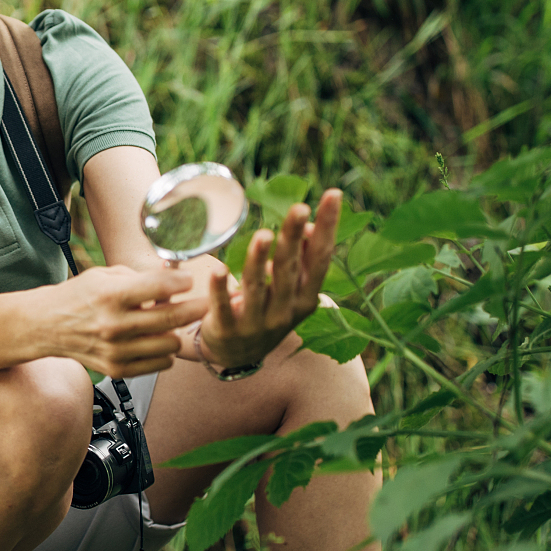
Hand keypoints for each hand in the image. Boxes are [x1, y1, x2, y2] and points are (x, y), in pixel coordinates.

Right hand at [37, 264, 206, 378]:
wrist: (46, 326)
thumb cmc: (77, 296)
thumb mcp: (104, 275)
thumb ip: (140, 277)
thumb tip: (174, 277)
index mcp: (111, 295)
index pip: (160, 287)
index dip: (183, 282)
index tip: (189, 281)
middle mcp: (114, 325)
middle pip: (172, 318)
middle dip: (197, 307)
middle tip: (206, 302)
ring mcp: (116, 351)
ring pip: (171, 344)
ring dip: (176, 332)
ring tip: (169, 323)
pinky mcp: (117, 369)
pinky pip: (161, 364)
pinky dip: (165, 352)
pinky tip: (156, 340)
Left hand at [197, 189, 342, 370]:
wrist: (237, 356)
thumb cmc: (268, 309)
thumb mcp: (291, 289)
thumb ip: (299, 258)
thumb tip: (307, 225)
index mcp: (306, 297)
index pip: (320, 257)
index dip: (327, 227)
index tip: (332, 194)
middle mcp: (286, 310)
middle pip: (290, 269)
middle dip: (293, 237)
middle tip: (299, 207)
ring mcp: (257, 322)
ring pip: (258, 287)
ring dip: (260, 260)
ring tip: (264, 235)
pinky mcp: (228, 330)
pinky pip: (224, 306)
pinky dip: (221, 289)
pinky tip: (218, 270)